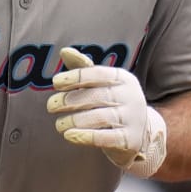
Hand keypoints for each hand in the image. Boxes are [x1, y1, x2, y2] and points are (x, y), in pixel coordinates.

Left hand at [47, 47, 166, 177]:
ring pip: (99, 117)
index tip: (56, 82)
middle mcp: (131, 96)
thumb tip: (64, 51)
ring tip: (59, 124)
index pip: (98, 73)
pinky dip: (84, 136)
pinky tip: (69, 135)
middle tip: (51, 106)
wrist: (139, 134)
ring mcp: (133, 119)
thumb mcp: (101, 85)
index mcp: (123, 78)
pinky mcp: (130, 140)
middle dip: (69, 101)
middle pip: (96, 96)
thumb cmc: (112, 104)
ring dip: (73, 120)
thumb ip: (83, 68)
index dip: (76, 77)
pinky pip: (105, 138)